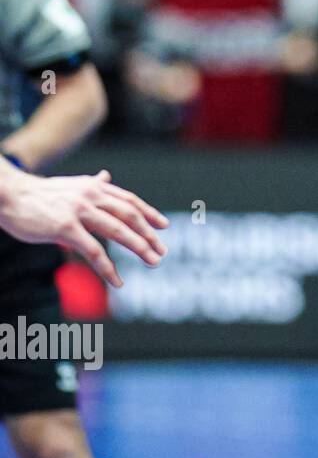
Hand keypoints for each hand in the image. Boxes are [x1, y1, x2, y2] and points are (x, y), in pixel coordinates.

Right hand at [0, 169, 168, 287]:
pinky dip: (108, 268)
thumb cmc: (38, 195)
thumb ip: (91, 184)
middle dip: (149, 235)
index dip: (148, 213)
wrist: (7, 195)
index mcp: (94, 187)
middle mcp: (91, 196)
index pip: (129, 200)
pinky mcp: (65, 228)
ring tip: (152, 262)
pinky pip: (94, 251)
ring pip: (118, 231)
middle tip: (162, 251)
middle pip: (129, 216)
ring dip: (139, 248)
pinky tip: (117, 281)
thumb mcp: (70, 185)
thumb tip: (106, 176)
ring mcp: (78, 211)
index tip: (163, 226)